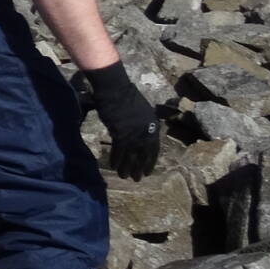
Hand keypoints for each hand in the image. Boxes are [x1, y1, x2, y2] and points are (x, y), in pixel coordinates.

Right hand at [82, 62, 162, 180]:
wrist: (116, 89)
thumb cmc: (127, 97)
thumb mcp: (142, 111)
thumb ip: (142, 125)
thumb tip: (139, 135)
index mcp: (153, 126)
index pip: (154, 148)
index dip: (150, 161)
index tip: (147, 171)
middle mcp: (146, 132)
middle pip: (144, 154)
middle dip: (140, 168)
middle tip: (137, 179)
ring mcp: (134, 133)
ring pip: (131, 155)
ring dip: (127, 167)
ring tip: (125, 176)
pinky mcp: (121, 133)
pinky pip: (119, 150)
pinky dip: (116, 159)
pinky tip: (114, 166)